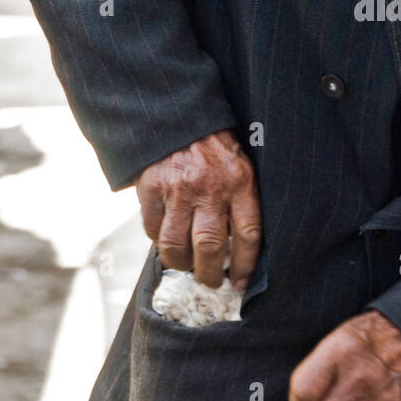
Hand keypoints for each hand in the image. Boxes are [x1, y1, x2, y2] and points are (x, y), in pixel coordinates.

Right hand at [135, 129, 261, 289]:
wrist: (182, 117)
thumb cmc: (217, 150)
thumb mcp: (242, 168)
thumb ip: (241, 202)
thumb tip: (238, 252)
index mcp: (241, 182)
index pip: (248, 235)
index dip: (244, 265)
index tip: (239, 283)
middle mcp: (210, 187)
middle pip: (209, 246)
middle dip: (209, 274)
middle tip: (209, 282)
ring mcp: (178, 188)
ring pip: (175, 245)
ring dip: (180, 263)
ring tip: (186, 265)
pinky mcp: (151, 187)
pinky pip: (151, 229)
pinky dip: (157, 241)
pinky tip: (166, 239)